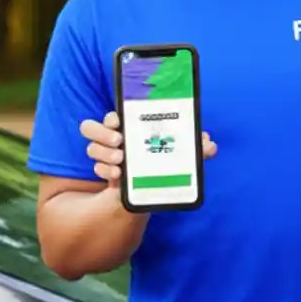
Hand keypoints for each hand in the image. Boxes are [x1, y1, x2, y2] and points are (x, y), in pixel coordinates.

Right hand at [79, 111, 216, 186]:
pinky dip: (105, 171)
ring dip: (103, 153)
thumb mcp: (182, 153)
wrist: (156, 187)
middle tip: (119, 141)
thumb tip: (210, 144)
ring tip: (120, 161)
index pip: (111, 114)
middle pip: (90, 127)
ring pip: (91, 148)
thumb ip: (195, 147)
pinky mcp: (106, 172)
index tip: (119, 121)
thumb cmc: (168, 161)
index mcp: (131, 125)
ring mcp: (108, 155)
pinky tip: (118, 175)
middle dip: (102, 132)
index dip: (111, 116)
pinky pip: (96, 168)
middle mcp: (114, 137)